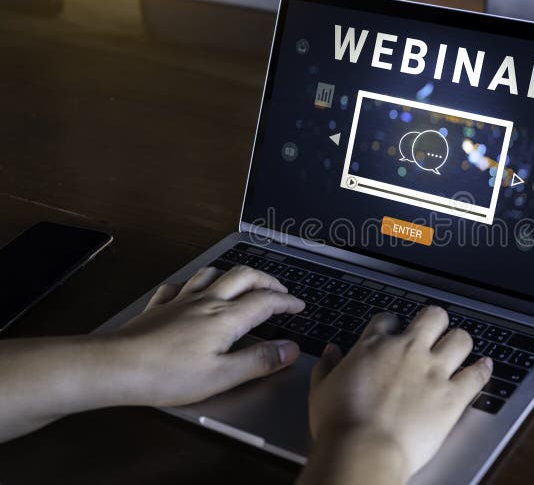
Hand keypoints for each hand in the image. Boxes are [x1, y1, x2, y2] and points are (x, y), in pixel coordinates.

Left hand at [110, 265, 304, 406]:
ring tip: (243, 282)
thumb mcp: (222, 376)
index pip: (266, 301)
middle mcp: (206, 302)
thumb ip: (260, 361)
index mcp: (226, 318)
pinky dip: (193, 283)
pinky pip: (179, 285)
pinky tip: (192, 290)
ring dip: (233, 274)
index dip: (287, 301)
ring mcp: (181, 301)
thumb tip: (290, 348)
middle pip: (244, 277)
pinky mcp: (159, 307)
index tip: (299, 306)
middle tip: (279, 290)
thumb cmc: (169, 375)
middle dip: (267, 279)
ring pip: (213, 274)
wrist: (117, 366)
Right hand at [301, 306, 492, 484]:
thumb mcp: (321, 389)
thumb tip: (331, 352)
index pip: (388, 319)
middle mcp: (408, 351)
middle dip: (434, 322)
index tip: (393, 333)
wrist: (363, 450)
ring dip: (460, 342)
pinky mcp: (453, 396)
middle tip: (432, 332)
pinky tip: (484, 367)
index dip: (392, 324)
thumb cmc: (339, 424)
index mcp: (374, 346)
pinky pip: (477, 375)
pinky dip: (483, 370)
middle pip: (433, 317)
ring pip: (460, 338)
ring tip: (458, 348)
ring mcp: (433, 372)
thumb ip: (328, 366)